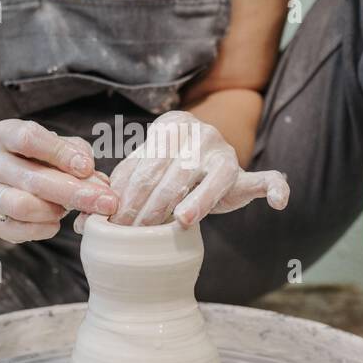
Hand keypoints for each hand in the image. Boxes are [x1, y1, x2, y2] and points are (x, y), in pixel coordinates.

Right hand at [0, 119, 117, 243]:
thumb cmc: (32, 159)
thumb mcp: (53, 145)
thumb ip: (77, 156)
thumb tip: (99, 182)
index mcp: (3, 134)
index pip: (28, 139)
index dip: (60, 153)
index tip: (87, 168)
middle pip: (31, 178)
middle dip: (74, 192)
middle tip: (107, 203)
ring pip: (21, 206)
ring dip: (55, 210)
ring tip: (70, 210)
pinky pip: (16, 229)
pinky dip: (42, 228)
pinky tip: (55, 223)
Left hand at [74, 110, 288, 229]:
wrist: (199, 144)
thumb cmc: (163, 165)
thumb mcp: (140, 170)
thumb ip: (117, 191)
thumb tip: (82, 226)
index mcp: (168, 129)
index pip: (144, 167)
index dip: (128, 196)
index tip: (114, 223)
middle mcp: (199, 136)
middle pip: (174, 175)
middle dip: (153, 207)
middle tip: (137, 232)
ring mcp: (225, 153)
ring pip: (213, 179)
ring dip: (199, 201)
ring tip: (183, 221)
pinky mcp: (245, 173)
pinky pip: (266, 179)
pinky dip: (275, 189)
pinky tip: (280, 202)